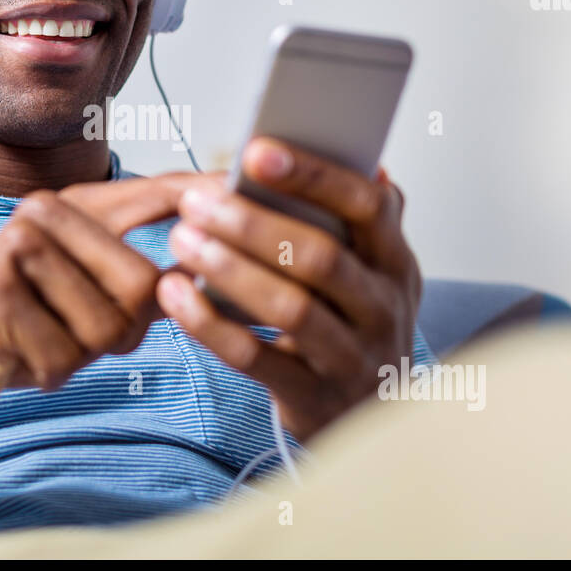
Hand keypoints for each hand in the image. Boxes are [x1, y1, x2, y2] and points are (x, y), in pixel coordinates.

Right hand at [0, 173, 200, 426]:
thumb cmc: (22, 326)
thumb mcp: (86, 294)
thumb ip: (145, 278)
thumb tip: (218, 269)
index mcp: (72, 206)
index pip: (153, 193)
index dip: (202, 196)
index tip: (245, 191)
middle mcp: (44, 214)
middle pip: (142, 287)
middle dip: (121, 331)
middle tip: (78, 332)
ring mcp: (14, 249)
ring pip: (107, 329)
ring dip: (82, 355)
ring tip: (43, 338)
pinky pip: (64, 357)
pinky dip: (49, 372)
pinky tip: (18, 355)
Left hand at [156, 137, 421, 442]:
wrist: (373, 420)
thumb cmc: (356, 326)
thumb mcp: (376, 275)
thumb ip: (369, 223)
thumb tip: (372, 163)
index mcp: (396, 263)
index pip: (369, 206)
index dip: (315, 176)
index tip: (257, 151)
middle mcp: (383, 309)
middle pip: (321, 256)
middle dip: (253, 224)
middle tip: (198, 200)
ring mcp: (352, 358)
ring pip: (289, 307)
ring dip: (229, 268)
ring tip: (182, 238)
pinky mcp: (312, 398)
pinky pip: (254, 357)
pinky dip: (209, 324)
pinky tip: (175, 294)